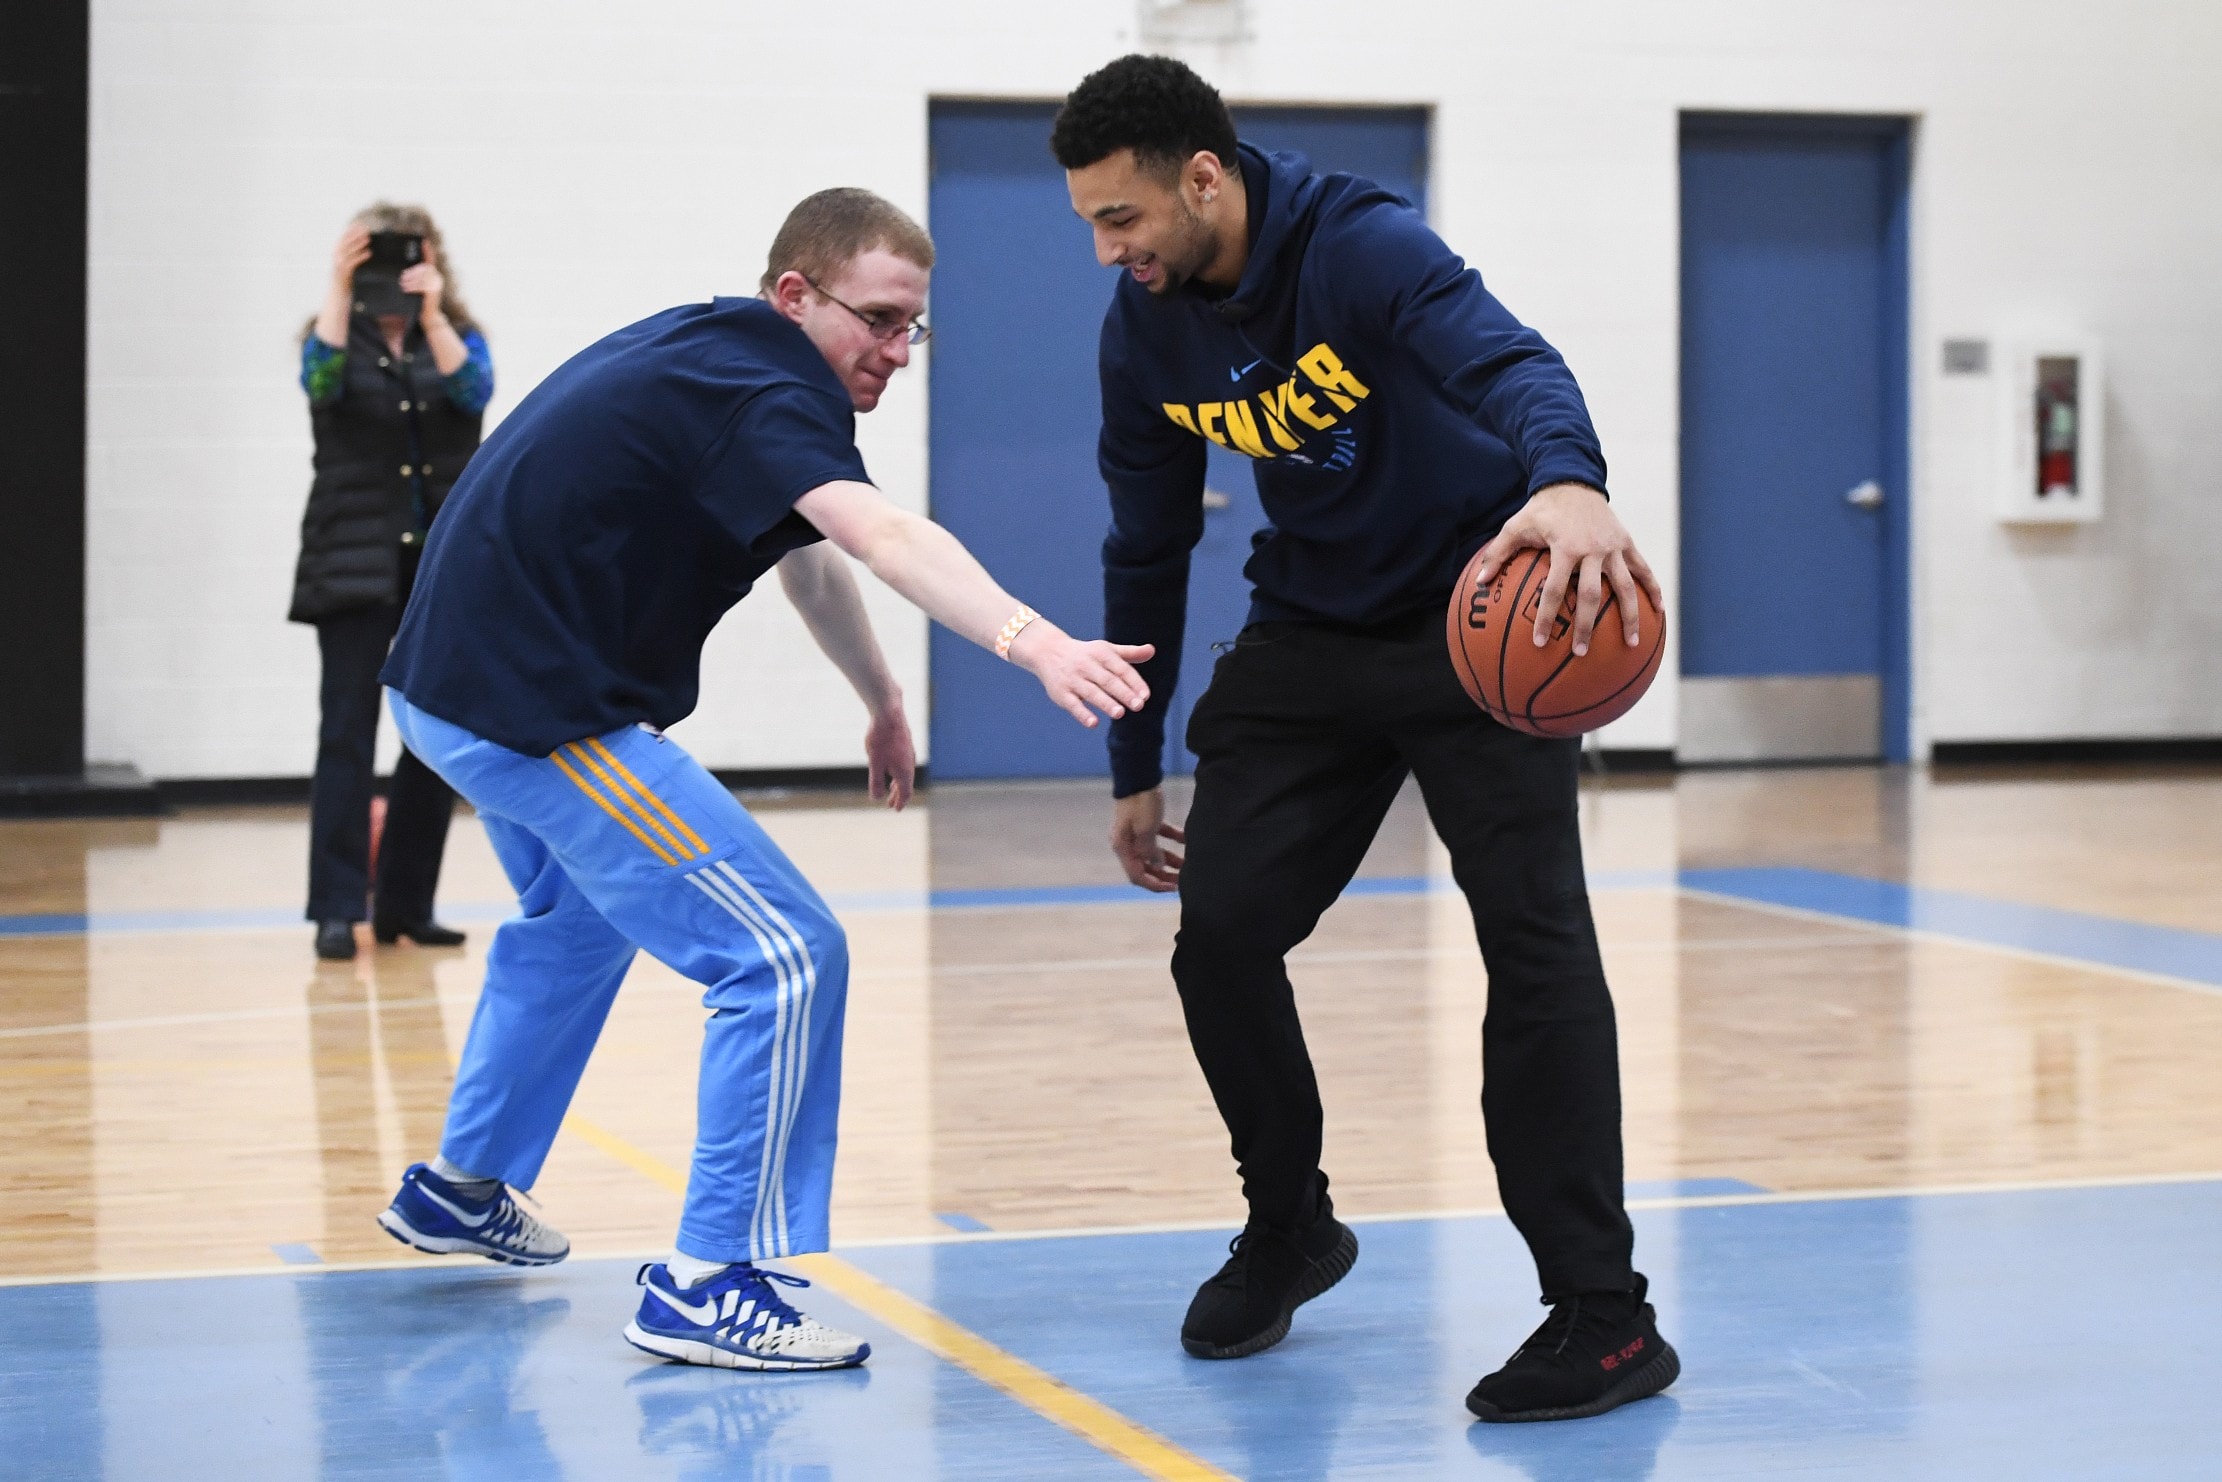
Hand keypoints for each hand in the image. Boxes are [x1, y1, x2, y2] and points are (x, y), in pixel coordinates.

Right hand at [332, 224, 369, 291]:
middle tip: (365, 228)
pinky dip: (360, 257)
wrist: (336, 302)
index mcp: (336, 257)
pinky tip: (368, 253)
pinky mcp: (343, 275)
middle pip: (344, 243)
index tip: (359, 225)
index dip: (350, 232)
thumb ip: (352, 261)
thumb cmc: (344, 287)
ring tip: (368, 238)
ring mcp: (338, 268)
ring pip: (347, 251)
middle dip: (354, 234)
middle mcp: (335, 260)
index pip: (342, 240)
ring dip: (357, 243)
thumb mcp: (347, 271)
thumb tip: (363, 252)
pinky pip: (352, 264)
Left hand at [400, 244, 446, 326]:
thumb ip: (414, 279)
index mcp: (433, 275)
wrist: (428, 316)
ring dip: (412, 279)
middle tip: (403, 276)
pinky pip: (423, 286)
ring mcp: (437, 285)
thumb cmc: (420, 301)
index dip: (427, 250)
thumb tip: (402, 273)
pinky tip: (406, 289)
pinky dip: (413, 286)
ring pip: (423, 277)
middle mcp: (437, 278)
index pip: (430, 260)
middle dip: (413, 271)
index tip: (424, 241)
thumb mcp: (417, 288)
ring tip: (402, 283)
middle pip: (425, 268)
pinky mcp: (434, 292)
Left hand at [863, 700, 915, 810]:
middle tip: (891, 804)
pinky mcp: (905, 745)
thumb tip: (876, 798)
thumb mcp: (875, 764)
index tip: (896, 810)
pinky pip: (904, 765)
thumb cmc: (881, 739)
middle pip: (906, 784)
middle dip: (898, 795)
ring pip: (905, 774)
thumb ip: (876, 782)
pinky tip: (891, 769)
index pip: (906, 792)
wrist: (889, 714)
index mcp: (904, 771)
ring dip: (898, 784)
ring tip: (891, 789)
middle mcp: (910, 764)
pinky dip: (898, 773)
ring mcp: (908, 754)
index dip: (901, 802)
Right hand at [1007, 624, 1152, 727]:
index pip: (1120, 668)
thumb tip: (1152, 651)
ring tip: (1119, 714)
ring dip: (1105, 703)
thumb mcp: (1106, 650)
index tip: (1145, 695)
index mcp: (1101, 654)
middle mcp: (1086, 665)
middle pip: (1107, 680)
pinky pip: (1072, 704)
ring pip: (1091, 692)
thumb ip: (1129, 653)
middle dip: (1123, 693)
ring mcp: (1073, 680)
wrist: (1047, 652)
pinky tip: (1093, 723)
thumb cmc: (1085, 654)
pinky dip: (1082, 714)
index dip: (1134, 682)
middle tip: (1138, 705)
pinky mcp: (1061, 693)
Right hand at [1110, 788, 1183, 892]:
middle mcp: (1127, 843)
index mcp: (1123, 847)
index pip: (1137, 875)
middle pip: (1145, 867)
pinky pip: (1159, 837)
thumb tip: (1158, 867)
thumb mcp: (1146, 829)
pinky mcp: (1145, 822)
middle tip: (1182, 881)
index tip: (1173, 888)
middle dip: (1163, 875)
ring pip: (1153, 853)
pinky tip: (1185, 840)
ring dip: (1169, 860)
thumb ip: (1151, 851)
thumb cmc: (1140, 803)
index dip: (1155, 884)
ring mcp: (1136, 832)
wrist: (1138, 775)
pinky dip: (1171, 841)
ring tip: (1187, 865)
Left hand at [1472, 483, 1663, 655]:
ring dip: (1629, 617)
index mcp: (1565, 547)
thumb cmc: (1541, 509)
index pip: (1554, 589)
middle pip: (1591, 595)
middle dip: (1585, 626)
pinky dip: (1653, 590)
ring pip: (1625, 587)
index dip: (1546, 616)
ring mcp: (1613, 547)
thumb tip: (1478, 583)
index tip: (1539, 642)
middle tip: (1580, 652)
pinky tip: (1659, 612)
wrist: (1574, 481)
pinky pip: (1643, 570)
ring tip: (1630, 644)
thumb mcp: (1515, 526)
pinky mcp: (1627, 544)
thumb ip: (1497, 554)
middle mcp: (1592, 549)